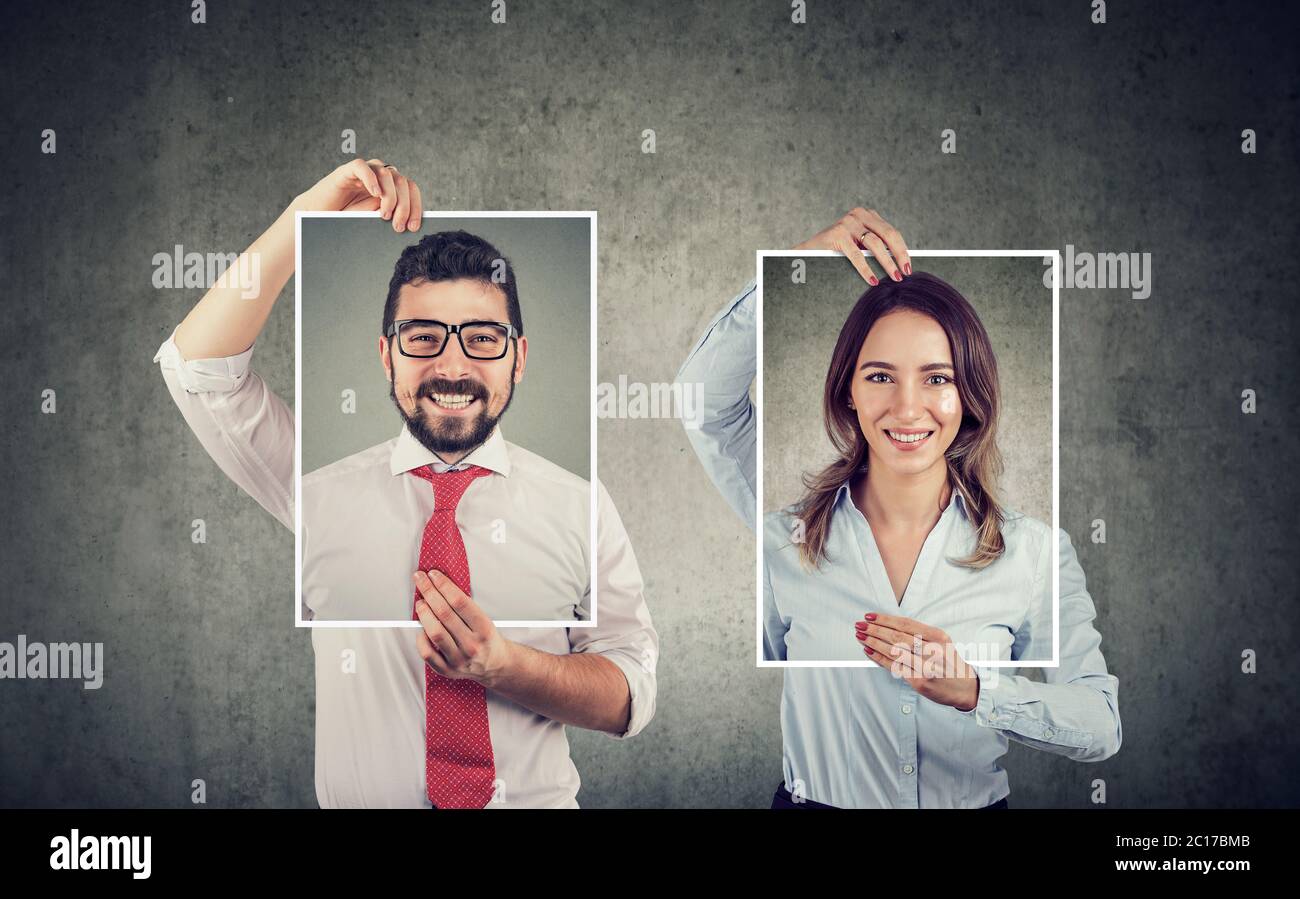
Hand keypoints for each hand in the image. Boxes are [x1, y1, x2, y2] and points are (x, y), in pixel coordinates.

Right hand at [297, 158, 422, 232]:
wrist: (316, 215)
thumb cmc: (345, 218)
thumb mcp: (373, 220)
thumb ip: (389, 217)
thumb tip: (410, 223)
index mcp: (390, 187)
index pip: (411, 189)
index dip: (415, 207)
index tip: (413, 227)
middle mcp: (379, 177)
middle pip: (402, 182)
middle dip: (404, 206)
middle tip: (398, 226)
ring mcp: (364, 172)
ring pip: (387, 173)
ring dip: (390, 196)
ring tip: (384, 216)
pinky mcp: (346, 171)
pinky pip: (362, 167)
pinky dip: (370, 179)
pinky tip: (375, 194)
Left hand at [413, 569, 515, 688]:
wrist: (495, 664)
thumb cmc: (487, 638)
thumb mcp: (485, 619)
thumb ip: (464, 607)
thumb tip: (440, 586)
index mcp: (484, 629)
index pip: (459, 601)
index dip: (444, 585)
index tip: (434, 575)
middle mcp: (472, 645)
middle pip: (444, 613)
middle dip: (429, 592)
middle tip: (421, 580)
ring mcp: (459, 659)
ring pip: (435, 632)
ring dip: (424, 613)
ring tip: (420, 602)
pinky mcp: (447, 670)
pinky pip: (428, 653)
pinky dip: (421, 639)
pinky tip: (422, 629)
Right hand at [794, 206, 910, 285]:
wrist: (805, 254)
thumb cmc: (836, 253)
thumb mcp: (858, 246)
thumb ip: (875, 248)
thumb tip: (901, 264)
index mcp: (867, 215)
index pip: (891, 232)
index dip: (902, 250)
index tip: (909, 267)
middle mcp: (859, 215)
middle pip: (888, 235)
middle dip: (899, 255)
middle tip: (906, 273)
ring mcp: (847, 222)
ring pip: (875, 244)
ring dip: (887, 263)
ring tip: (894, 277)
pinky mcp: (837, 234)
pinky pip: (857, 255)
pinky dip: (866, 269)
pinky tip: (873, 280)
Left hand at [855, 612, 978, 710]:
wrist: (964, 687)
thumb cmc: (948, 662)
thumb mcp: (941, 642)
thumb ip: (919, 634)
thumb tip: (888, 625)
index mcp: (938, 637)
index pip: (906, 624)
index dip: (885, 619)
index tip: (870, 616)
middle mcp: (933, 650)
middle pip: (897, 636)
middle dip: (875, 629)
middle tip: (860, 625)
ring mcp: (926, 667)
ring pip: (894, 651)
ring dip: (873, 642)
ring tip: (861, 636)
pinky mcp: (919, 681)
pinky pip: (894, 667)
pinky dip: (879, 658)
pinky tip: (869, 651)